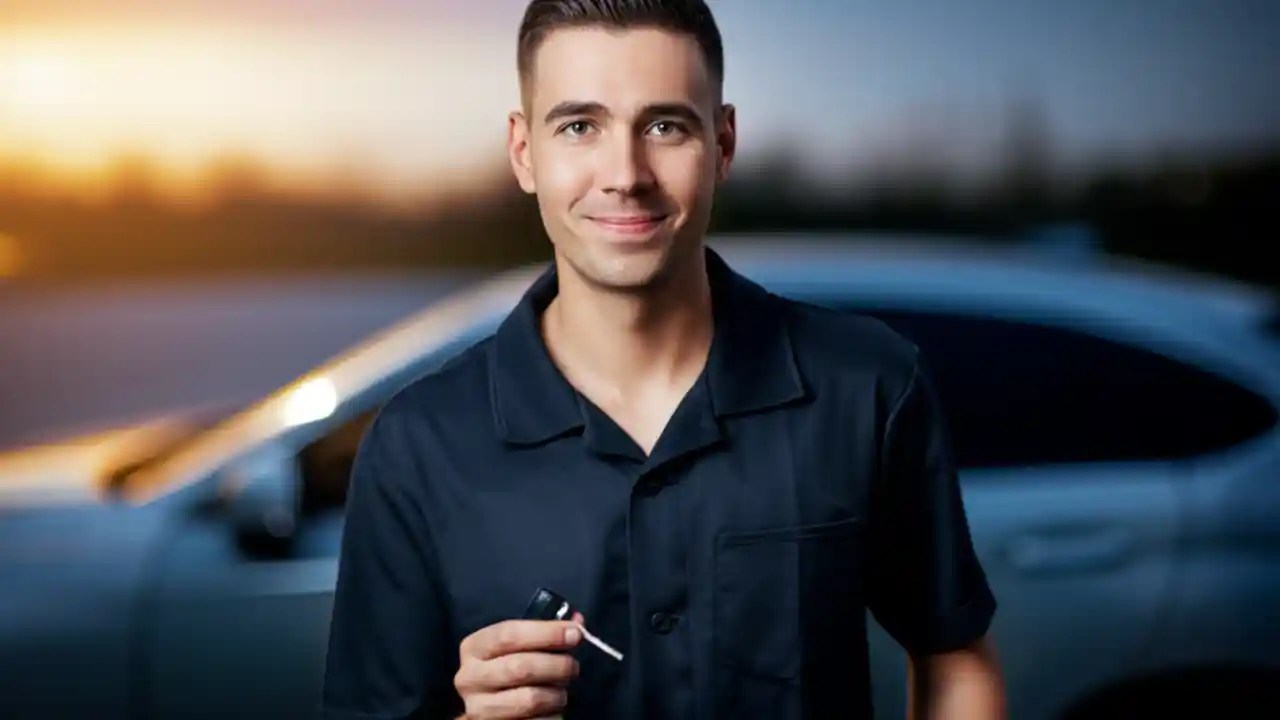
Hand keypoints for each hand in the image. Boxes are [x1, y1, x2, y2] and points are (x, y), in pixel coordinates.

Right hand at [454, 611, 584, 718]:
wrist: (491, 709)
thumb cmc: (509, 672)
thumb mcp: (519, 647)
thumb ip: (545, 633)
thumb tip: (577, 623)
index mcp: (474, 649)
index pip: (509, 634)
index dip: (546, 632)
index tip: (575, 633)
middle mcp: (470, 678)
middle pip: (521, 667)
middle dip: (557, 665)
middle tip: (573, 667)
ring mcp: (479, 709)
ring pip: (530, 699)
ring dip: (556, 695)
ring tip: (560, 693)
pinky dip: (552, 716)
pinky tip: (550, 710)